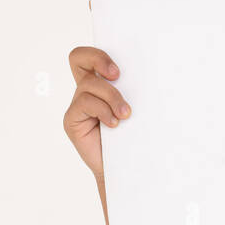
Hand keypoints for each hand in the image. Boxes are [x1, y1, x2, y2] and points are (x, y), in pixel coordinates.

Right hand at [62, 46, 130, 184]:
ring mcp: (77, 106)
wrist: (125, 171)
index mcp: (101, 85)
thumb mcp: (137, 111)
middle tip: (117, 76)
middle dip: (99, 59)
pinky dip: (102, 111)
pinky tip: (114, 124)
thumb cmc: (134, 140)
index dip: (100, 54)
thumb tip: (151, 74)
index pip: (90, 56)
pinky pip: (84, 104)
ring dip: (112, 97)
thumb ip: (134, 92)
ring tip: (125, 114)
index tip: (121, 69)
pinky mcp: (72, 120)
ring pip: (90, 84)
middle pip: (78, 57)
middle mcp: (85, 92)